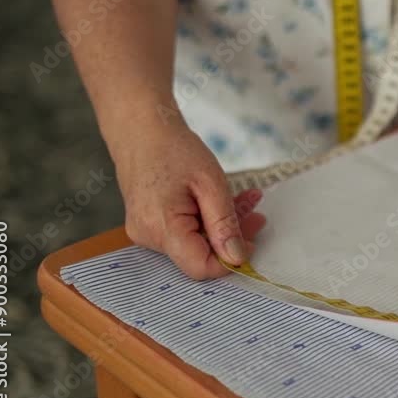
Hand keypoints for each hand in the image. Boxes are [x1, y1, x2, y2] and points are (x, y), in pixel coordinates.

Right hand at [112, 120, 266, 278]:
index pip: (199, 267)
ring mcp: (146, 232)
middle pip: (200, 254)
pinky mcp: (149, 226)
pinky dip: (207, 219)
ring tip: (246, 200)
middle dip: (232, 236)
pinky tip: (224, 201)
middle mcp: (148, 236)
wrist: (141, 129)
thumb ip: (224, 224)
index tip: (252, 241)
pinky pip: (185, 232)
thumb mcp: (210, 183)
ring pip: (196, 242)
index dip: (229, 261)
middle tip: (256, 214)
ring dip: (223, 224)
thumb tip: (237, 258)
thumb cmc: (173, 149)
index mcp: (161, 227)